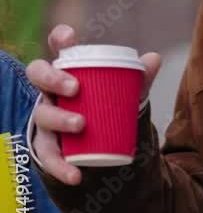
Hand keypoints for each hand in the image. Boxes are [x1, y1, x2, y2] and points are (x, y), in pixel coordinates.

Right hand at [26, 25, 160, 185]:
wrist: (97, 144)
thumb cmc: (107, 106)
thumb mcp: (123, 93)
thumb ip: (138, 78)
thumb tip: (153, 59)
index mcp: (68, 70)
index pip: (57, 48)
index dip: (58, 38)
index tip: (68, 38)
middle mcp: (50, 90)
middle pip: (38, 74)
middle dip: (53, 78)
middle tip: (75, 88)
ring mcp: (46, 117)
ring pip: (42, 114)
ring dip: (59, 118)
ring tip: (81, 124)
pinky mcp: (47, 144)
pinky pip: (48, 155)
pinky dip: (61, 166)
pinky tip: (75, 174)